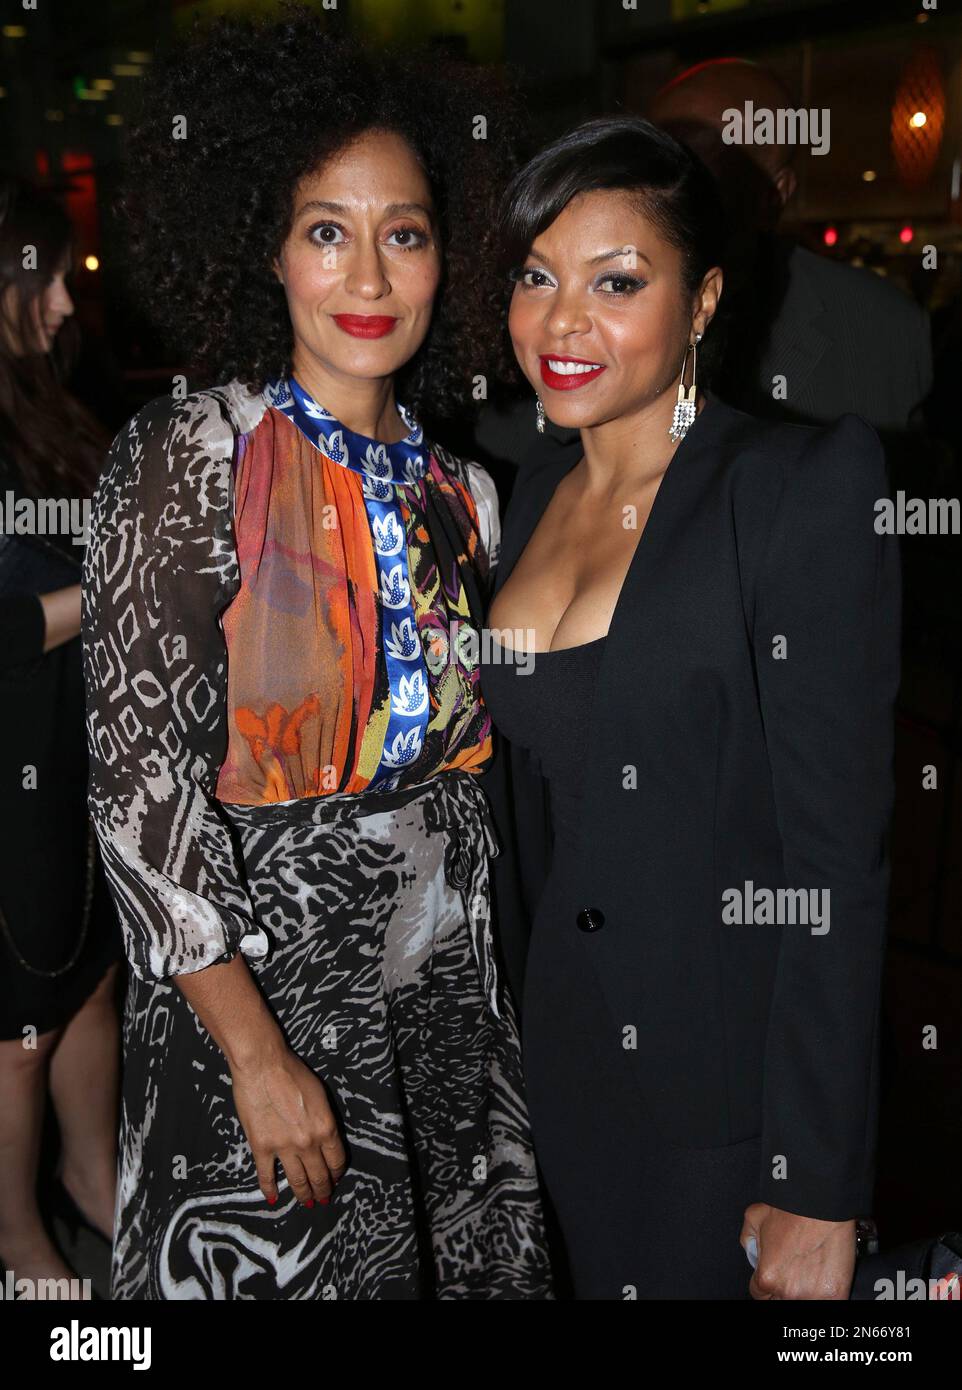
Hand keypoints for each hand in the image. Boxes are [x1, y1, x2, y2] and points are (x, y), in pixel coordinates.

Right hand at [230, 1048, 346, 1206]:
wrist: (263, 1066)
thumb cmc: (293, 1073)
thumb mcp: (320, 1095)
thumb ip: (324, 1120)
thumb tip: (324, 1140)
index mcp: (326, 1128)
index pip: (336, 1161)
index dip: (337, 1173)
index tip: (335, 1179)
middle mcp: (308, 1143)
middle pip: (319, 1175)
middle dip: (323, 1190)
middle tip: (323, 1199)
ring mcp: (284, 1148)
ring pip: (297, 1181)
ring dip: (303, 1195)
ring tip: (306, 1203)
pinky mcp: (261, 1148)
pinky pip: (267, 1176)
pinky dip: (270, 1190)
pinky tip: (274, 1198)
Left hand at [741, 1203, 855, 1299]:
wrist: (821, 1203)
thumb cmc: (790, 1208)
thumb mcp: (754, 1218)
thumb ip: (748, 1240)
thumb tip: (751, 1251)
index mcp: (766, 1276)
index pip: (760, 1295)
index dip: (767, 1284)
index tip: (776, 1276)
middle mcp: (788, 1291)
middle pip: (781, 1301)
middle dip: (784, 1287)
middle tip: (793, 1271)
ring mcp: (813, 1295)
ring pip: (803, 1303)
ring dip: (805, 1292)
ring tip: (810, 1271)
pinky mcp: (835, 1294)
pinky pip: (826, 1303)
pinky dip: (824, 1293)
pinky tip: (823, 1276)